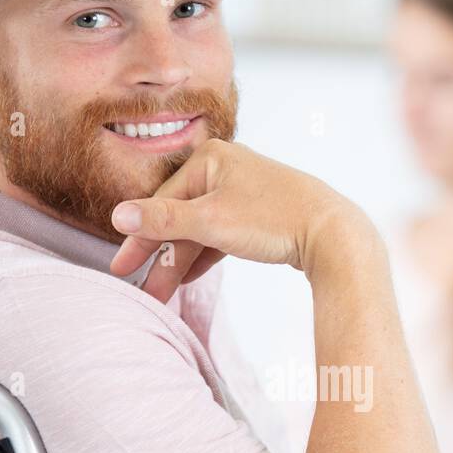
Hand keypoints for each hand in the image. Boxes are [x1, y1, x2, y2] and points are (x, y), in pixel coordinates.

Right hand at [109, 138, 363, 303]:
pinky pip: (222, 234)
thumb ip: (163, 220)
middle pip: (181, 217)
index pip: (163, 202)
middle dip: (163, 257)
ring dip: (182, 262)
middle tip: (146, 290)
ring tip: (165, 294)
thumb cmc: (274, 220)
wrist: (334, 234)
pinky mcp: (260, 213)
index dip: (141, 240)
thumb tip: (118, 215)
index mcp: (210, 158)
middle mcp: (226, 168)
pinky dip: (206, 255)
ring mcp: (245, 191)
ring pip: (201, 229)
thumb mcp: (211, 221)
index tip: (123, 269)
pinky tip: (191, 276)